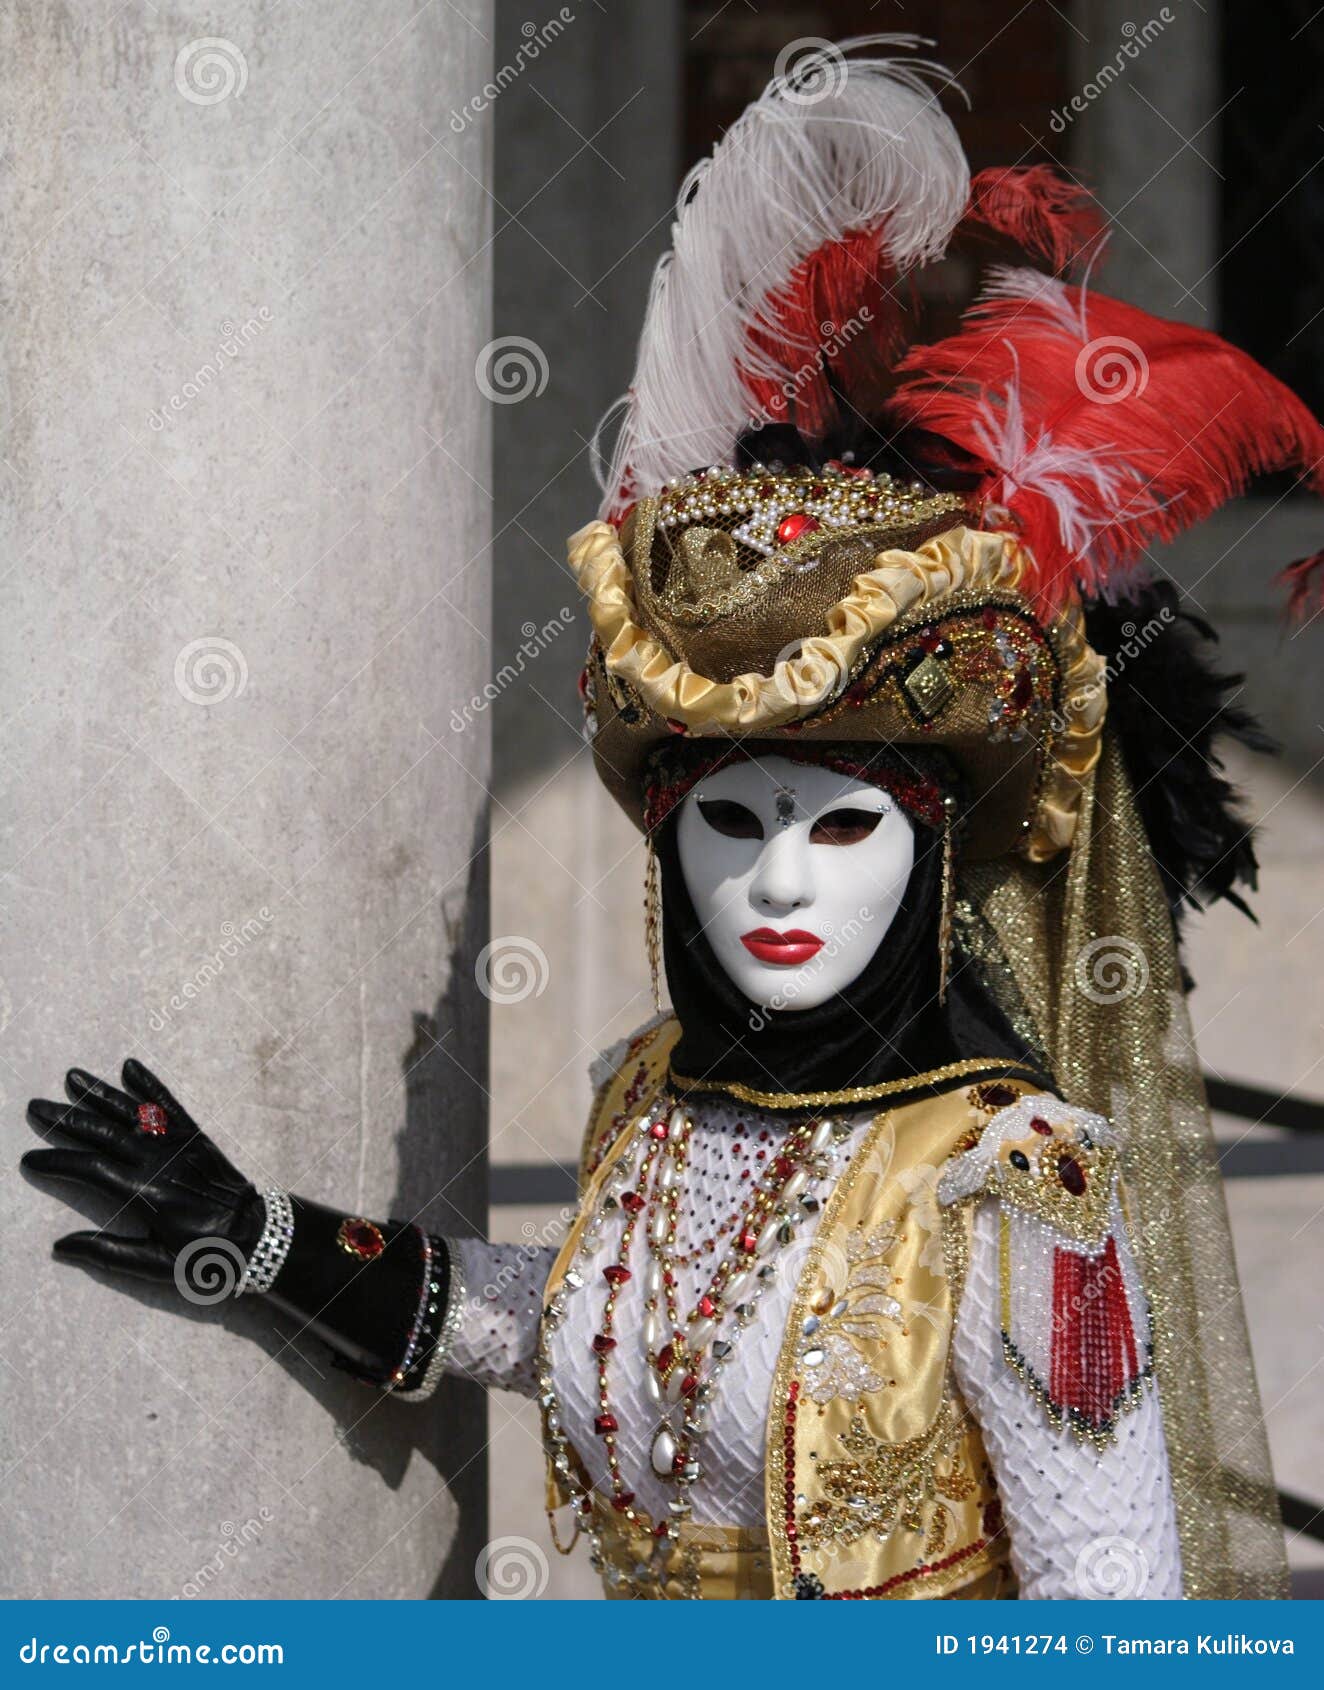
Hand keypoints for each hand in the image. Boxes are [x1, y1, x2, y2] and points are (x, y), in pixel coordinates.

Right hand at [23, 1061, 258, 1286]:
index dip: (57, 1161)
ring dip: (100, 1093)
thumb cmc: (204, 1254)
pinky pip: (168, 1104)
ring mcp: (177, 1143)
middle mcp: (156, 1160)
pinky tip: (130, 1066)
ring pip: (130, 1111)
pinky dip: (148, 1084)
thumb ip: (106, 1252)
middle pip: (102, 1132)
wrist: (255, 1233)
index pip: (88, 1168)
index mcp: (142, 1192)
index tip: (30, 1158)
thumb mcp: (153, 1264)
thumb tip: (58, 1247)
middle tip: (35, 1106)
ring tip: (72, 1076)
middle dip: (66, 1119)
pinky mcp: (195, 1135)